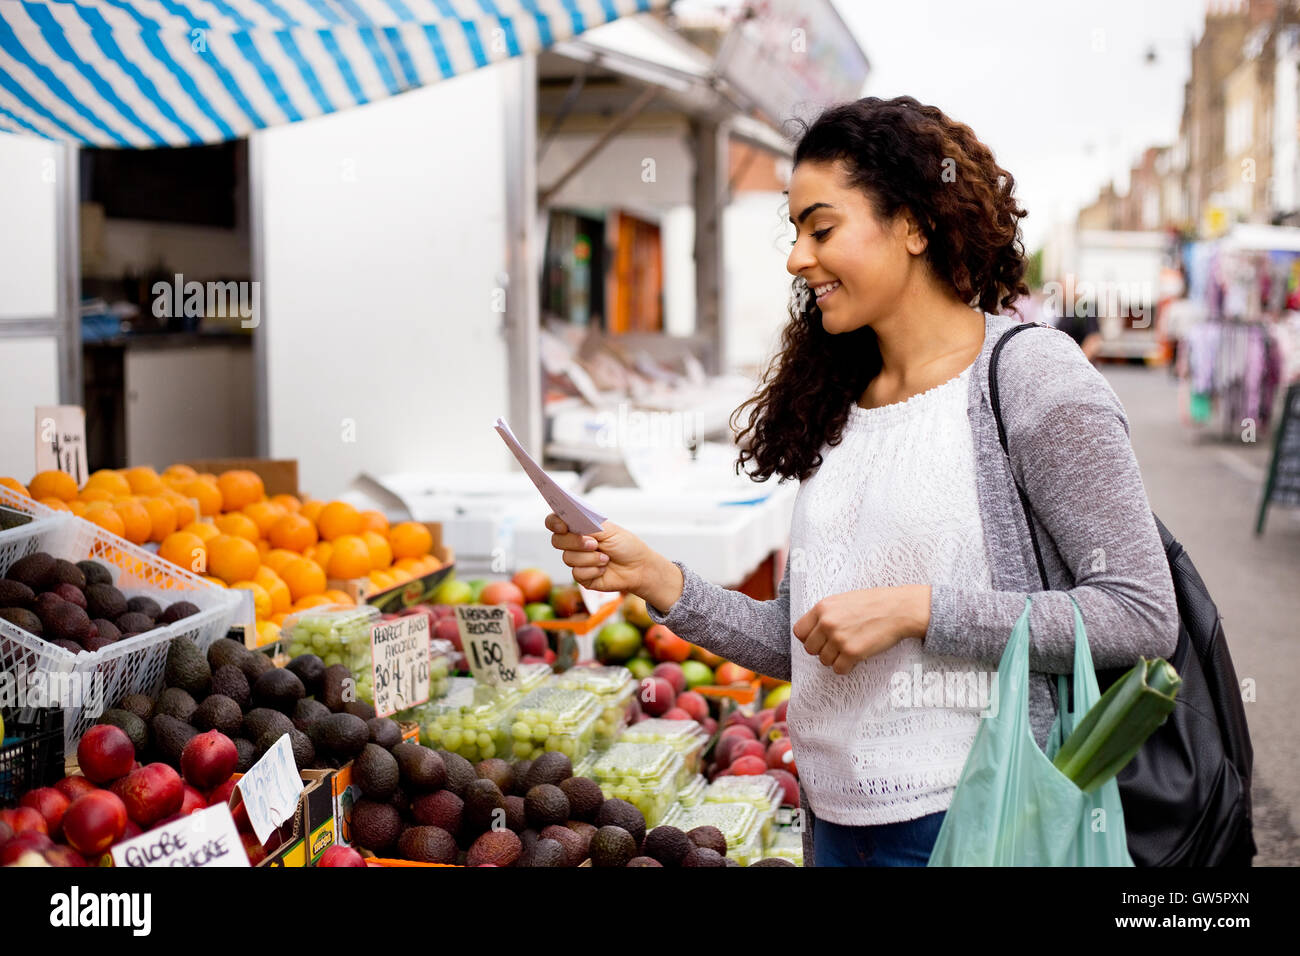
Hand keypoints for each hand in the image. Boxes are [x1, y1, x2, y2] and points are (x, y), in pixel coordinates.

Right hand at [544, 514, 678, 607]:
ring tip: (606, 558)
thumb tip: (570, 520)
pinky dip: (593, 570)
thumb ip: (587, 524)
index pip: (555, 522)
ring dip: (590, 558)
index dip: (554, 523)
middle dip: (575, 542)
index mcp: (579, 528)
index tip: (562, 526)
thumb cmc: (625, 546)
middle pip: (557, 541)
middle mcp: (574, 543)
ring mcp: (577, 560)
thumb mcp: (608, 530)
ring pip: (568, 558)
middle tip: (594, 544)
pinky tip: (604, 569)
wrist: (638, 568)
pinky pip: (577, 573)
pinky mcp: (581, 577)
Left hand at [792, 585, 931, 674]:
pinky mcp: (852, 652)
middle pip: (810, 648)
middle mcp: (827, 623)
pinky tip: (856, 658)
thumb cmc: (873, 603)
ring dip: (836, 659)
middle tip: (837, 646)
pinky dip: (846, 667)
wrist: (899, 608)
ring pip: (824, 660)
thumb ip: (826, 614)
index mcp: (822, 607)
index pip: (799, 631)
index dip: (809, 638)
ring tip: (850, 649)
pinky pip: (839, 669)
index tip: (819, 639)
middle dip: (822, 650)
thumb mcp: (843, 600)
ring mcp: (839, 638)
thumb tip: (813, 631)